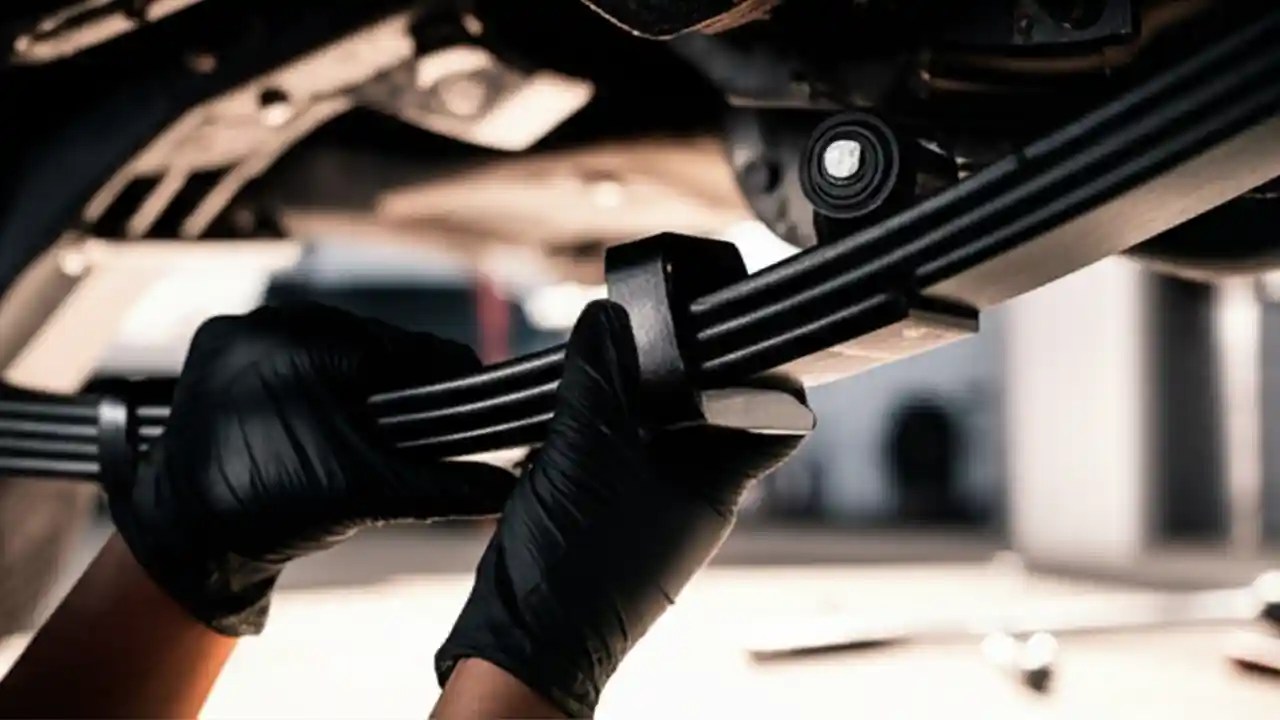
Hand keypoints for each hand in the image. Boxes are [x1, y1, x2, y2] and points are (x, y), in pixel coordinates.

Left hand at [108, 303, 515, 635]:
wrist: (187, 535)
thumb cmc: (276, 511)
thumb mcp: (370, 494)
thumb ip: (441, 486)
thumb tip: (501, 489)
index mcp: (307, 347)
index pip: (402, 348)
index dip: (442, 374)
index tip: (467, 392)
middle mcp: (268, 323)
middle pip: (366, 338)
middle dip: (394, 374)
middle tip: (419, 410)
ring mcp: (238, 328)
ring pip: (326, 335)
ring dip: (352, 366)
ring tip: (370, 406)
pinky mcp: (215, 341)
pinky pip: (284, 341)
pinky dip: (308, 366)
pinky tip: (321, 399)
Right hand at [435, 301, 812, 715]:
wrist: (522, 645)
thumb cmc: (571, 573)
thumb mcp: (586, 451)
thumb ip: (600, 379)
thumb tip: (607, 321)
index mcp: (715, 485)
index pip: (774, 416)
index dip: (759, 370)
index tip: (725, 334)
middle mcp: (692, 498)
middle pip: (703, 412)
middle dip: (663, 378)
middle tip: (626, 354)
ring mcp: (651, 512)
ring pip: (650, 434)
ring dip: (616, 409)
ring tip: (582, 399)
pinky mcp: (609, 520)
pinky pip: (610, 460)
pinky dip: (586, 440)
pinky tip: (554, 440)